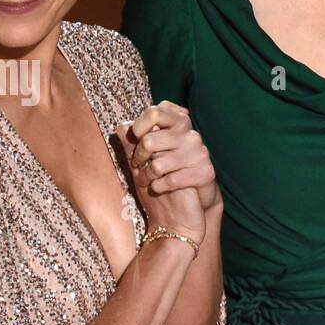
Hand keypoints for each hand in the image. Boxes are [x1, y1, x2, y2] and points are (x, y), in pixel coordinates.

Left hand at [115, 104, 206, 244]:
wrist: (182, 213)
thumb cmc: (160, 181)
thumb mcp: (143, 161)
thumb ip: (133, 143)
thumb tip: (120, 127)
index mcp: (177, 127)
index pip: (156, 112)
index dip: (139, 127)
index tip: (135, 140)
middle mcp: (190, 137)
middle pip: (150, 140)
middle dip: (138, 157)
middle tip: (139, 165)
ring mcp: (199, 155)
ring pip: (158, 163)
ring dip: (146, 176)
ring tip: (147, 181)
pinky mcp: (203, 174)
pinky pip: (170, 180)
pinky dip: (158, 187)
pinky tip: (159, 190)